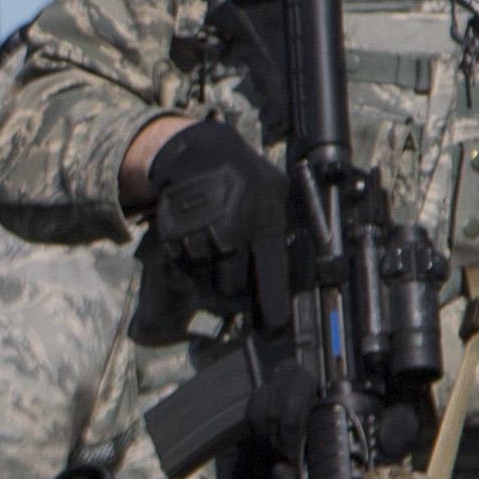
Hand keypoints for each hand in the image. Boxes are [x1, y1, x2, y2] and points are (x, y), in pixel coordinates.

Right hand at [133, 120, 284, 323]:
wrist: (197, 154)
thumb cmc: (243, 175)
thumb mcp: (274, 191)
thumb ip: (282, 223)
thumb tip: (302, 258)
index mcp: (261, 221)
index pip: (268, 272)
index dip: (271, 303)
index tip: (274, 323)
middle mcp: (230, 231)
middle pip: (234, 286)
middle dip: (237, 291)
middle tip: (239, 288)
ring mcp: (200, 236)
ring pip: (207, 282)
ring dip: (213, 282)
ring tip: (219, 264)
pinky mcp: (176, 237)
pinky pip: (186, 270)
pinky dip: (193, 269)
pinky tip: (201, 251)